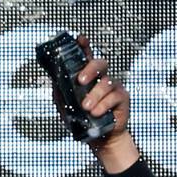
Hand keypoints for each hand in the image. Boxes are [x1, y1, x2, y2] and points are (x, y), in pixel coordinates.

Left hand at [64, 35, 137, 170]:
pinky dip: (103, 104)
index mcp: (86, 76)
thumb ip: (60, 90)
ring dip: (94, 94)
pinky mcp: (122, 98)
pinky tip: (95, 112)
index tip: (80, 38)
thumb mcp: (65, 104)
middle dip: (90, 69)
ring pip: (106, 82)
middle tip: (80, 80)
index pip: (85, 57)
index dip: (84, 46)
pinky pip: (114, 96)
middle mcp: (101, 78)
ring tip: (86, 107)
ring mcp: (113, 87)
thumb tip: (53, 78)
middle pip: (99, 63)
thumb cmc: (81, 118)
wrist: (99, 138)